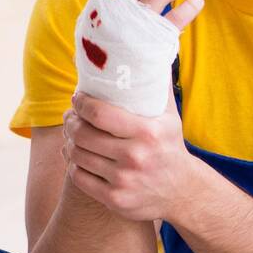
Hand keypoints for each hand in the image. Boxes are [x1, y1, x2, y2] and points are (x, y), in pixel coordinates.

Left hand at [62, 83, 197, 222]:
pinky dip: (73, 165)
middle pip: (82, 134)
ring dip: (69, 142)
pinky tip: (78, 157)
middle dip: (70, 121)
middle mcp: (135, 156)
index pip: (99, 113)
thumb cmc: (170, 147)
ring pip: (77, 155)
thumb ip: (156, 86)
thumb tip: (146, 53)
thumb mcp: (170, 116)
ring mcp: (124, 180)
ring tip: (72, 135)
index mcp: (148, 132)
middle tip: (71, 116)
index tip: (78, 99)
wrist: (183, 192)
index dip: (81, 103)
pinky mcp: (115, 199)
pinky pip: (79, 177)